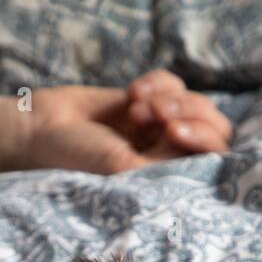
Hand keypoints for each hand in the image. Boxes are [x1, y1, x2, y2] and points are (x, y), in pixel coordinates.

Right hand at [19, 70, 232, 174]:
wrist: (45, 128)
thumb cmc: (80, 159)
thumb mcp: (125, 170)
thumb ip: (167, 161)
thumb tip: (201, 140)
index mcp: (170, 179)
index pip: (216, 156)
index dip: (203, 136)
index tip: (171, 130)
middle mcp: (170, 154)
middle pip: (215, 124)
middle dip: (189, 112)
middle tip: (155, 115)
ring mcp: (160, 125)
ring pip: (195, 99)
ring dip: (168, 97)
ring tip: (136, 106)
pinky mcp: (147, 99)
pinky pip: (172, 82)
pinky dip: (155, 83)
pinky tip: (131, 93)